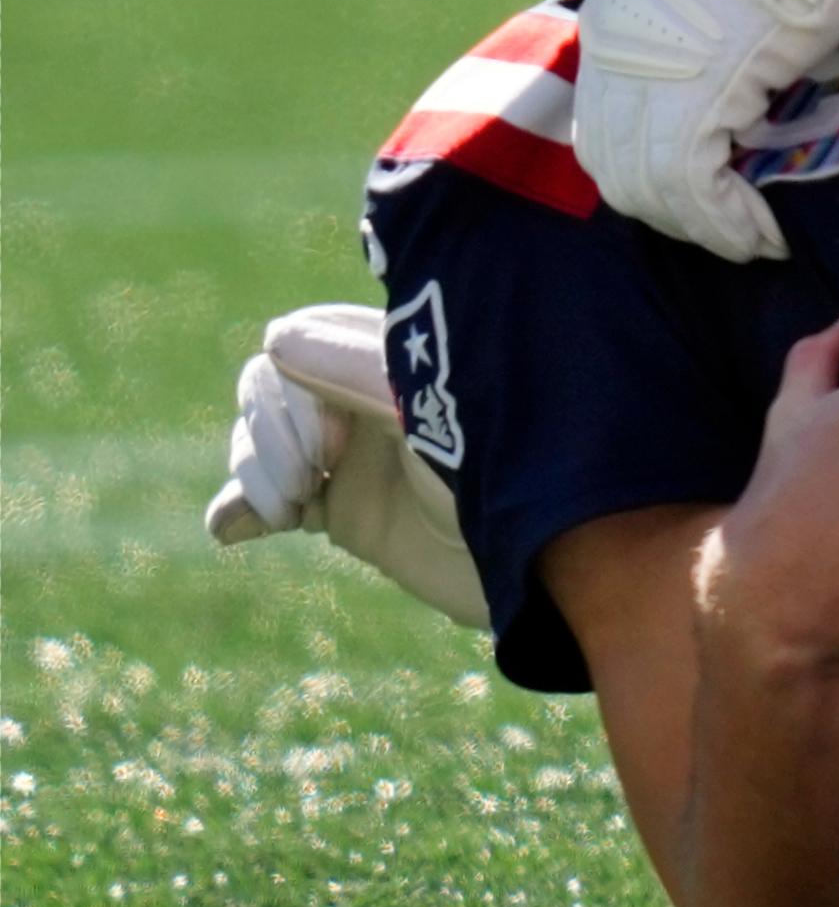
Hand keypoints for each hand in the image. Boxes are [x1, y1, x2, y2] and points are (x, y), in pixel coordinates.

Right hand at [210, 304, 491, 625]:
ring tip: (287, 509)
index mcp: (392, 358)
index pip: (300, 340)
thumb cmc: (506, 477)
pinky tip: (231, 529)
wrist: (539, 568)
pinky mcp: (342, 509)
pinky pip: (265, 498)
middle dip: (270, 435)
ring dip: (255, 472)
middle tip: (307, 482)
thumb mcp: (437, 419)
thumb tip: (276, 338)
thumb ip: (361, 375)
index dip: (295, 389)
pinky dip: (238, 509)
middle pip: (267, 389)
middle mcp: (365, 399)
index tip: (333, 443)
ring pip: (259, 441)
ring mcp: (349, 456)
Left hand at [574, 0, 838, 259]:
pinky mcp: (702, 93)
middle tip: (723, 223)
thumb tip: (725, 35)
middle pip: (614, 162)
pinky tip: (761, 233)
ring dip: (698, 224)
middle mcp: (617, 46)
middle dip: (667, 207)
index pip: (606, 117)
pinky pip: (695, 189)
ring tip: (748, 235)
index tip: (702, 184)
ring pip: (646, 185)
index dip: (649, 165)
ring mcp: (652, 70)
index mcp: (616, 12)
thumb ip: (701, 3)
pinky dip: (727, 222)